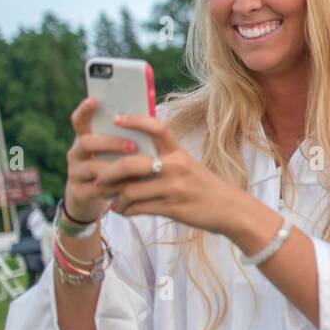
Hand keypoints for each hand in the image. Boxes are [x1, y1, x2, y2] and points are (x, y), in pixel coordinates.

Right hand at [64, 97, 138, 222]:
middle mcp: (77, 153)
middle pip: (86, 142)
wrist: (91, 199)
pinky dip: (115, 188)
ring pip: (92, 167)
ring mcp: (75, 173)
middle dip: (110, 143)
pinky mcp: (79, 193)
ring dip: (115, 168)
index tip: (95, 100)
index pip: (79, 120)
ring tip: (136, 170)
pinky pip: (96, 189)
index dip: (84, 110)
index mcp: (86, 138)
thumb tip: (152, 120)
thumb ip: (126, 137)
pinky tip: (130, 188)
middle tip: (133, 146)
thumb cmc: (111, 167)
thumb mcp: (115, 152)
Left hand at [93, 112, 252, 235]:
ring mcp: (173, 188)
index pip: (156, 128)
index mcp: (179, 153)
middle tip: (98, 177)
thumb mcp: (189, 167)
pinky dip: (125, 209)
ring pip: (130, 190)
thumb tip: (132, 161)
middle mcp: (175, 167)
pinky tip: (122, 210)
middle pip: (131, 164)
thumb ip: (164, 162)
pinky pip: (138, 208)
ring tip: (109, 199)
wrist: (231, 210)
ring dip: (114, 197)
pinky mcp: (171, 208)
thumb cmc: (206, 187)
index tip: (116, 119)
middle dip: (109, 172)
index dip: (135, 120)